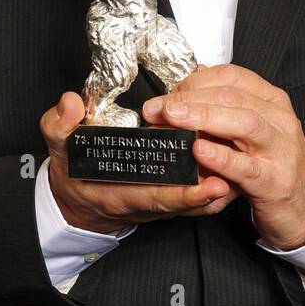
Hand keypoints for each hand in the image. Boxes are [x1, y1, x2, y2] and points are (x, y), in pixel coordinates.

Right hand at [39, 91, 241, 233]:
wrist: (78, 192)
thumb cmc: (72, 171)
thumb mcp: (58, 147)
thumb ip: (59, 126)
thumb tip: (69, 104)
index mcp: (123, 192)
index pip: (159, 197)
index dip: (187, 195)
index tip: (212, 184)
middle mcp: (149, 199)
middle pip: (190, 201)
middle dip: (217, 190)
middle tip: (241, 174)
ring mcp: (164, 198)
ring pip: (201, 198)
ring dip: (224, 184)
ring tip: (245, 165)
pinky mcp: (173, 192)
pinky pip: (202, 190)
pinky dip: (220, 178)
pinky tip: (233, 156)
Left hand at [141, 63, 304, 249]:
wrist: (302, 205)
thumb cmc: (272, 164)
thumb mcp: (250, 130)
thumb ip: (225, 107)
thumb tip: (193, 80)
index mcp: (271, 101)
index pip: (231, 77)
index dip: (194, 82)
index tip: (167, 96)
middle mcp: (279, 120)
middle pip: (232, 97)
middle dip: (190, 99)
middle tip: (159, 108)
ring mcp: (280, 150)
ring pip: (244, 123)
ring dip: (203, 118)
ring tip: (174, 120)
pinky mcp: (275, 181)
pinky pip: (247, 166)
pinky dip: (221, 157)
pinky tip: (200, 151)